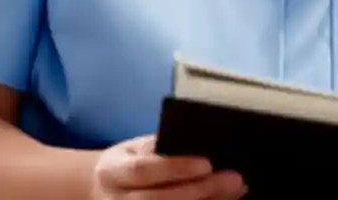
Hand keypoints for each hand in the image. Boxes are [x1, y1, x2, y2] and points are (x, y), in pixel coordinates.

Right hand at [90, 135, 246, 199]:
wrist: (103, 191)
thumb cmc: (130, 163)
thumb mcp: (136, 148)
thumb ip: (162, 147)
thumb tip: (204, 145)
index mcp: (112, 171)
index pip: (142, 170)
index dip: (174, 168)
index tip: (206, 163)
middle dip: (198, 191)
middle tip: (232, 179)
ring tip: (235, 192)